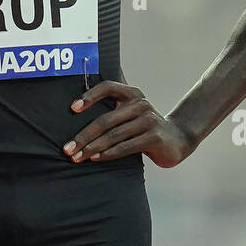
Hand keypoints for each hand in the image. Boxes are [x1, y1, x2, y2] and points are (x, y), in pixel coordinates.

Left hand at [63, 81, 194, 167]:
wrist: (178, 139)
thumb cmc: (145, 127)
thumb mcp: (132, 112)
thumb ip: (113, 108)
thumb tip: (77, 108)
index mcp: (132, 94)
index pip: (107, 87)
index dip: (89, 96)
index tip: (72, 108)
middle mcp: (140, 104)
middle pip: (105, 119)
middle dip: (83, 136)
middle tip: (67, 148)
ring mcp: (149, 120)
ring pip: (113, 135)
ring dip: (92, 148)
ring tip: (77, 157)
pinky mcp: (154, 137)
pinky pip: (125, 146)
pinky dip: (108, 154)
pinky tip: (95, 158)